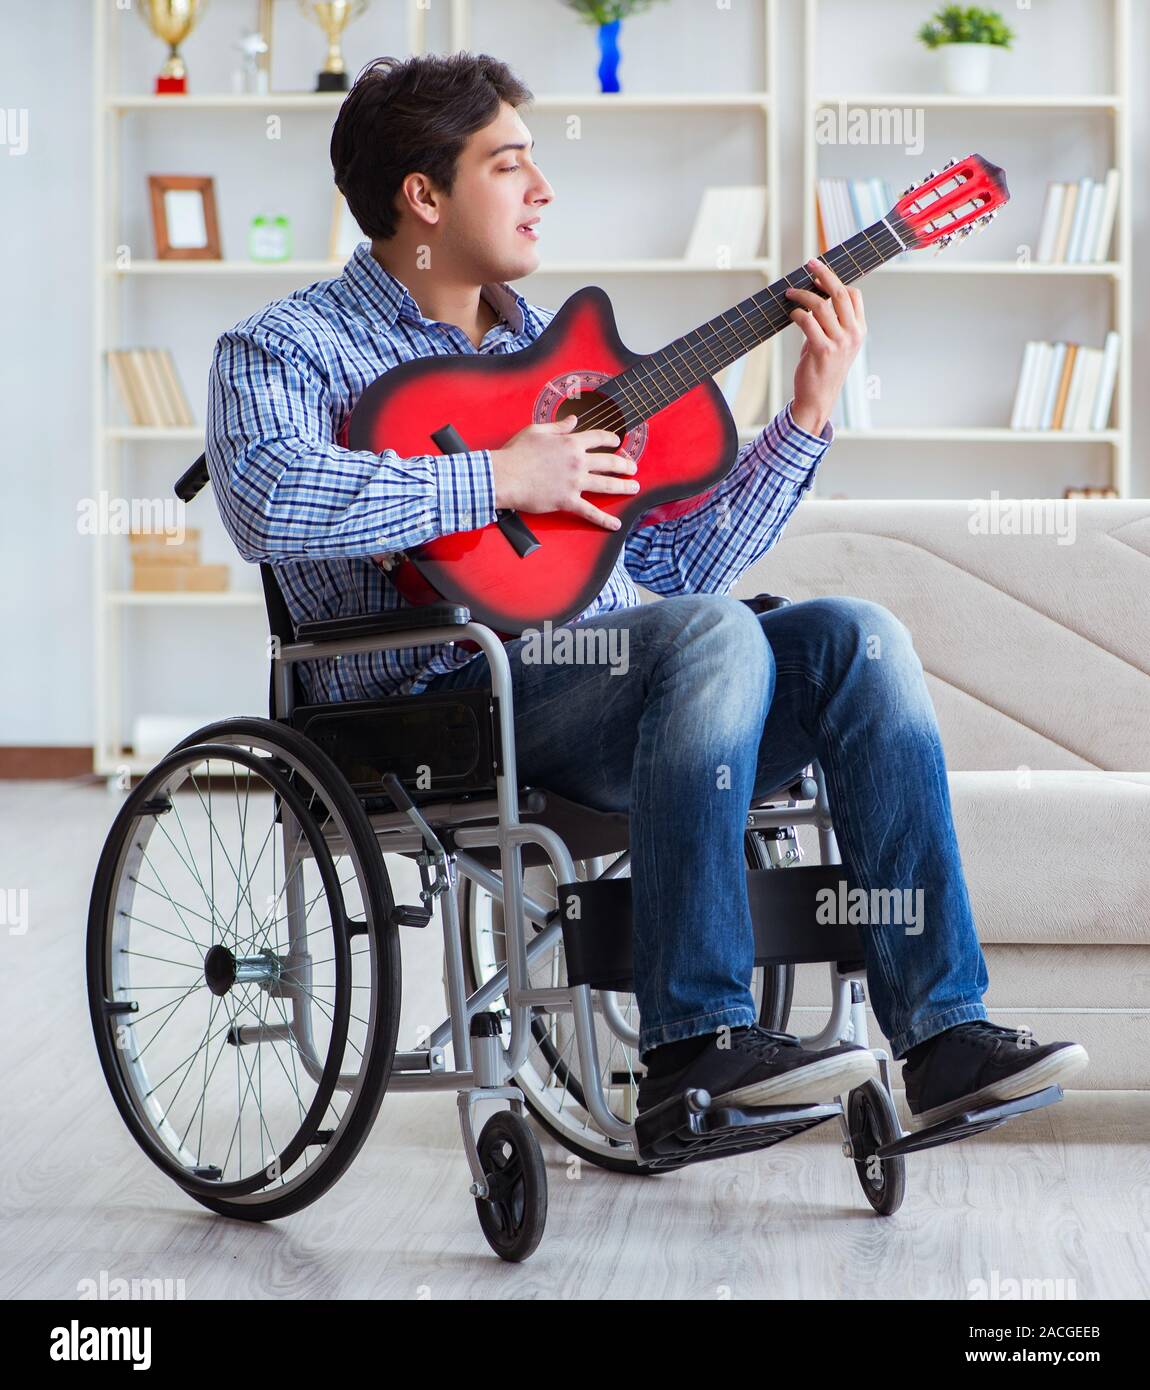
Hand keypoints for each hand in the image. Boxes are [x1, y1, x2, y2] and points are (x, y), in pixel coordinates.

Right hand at [491, 414, 639, 530]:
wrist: (504, 476)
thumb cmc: (517, 453)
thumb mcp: (537, 431)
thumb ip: (558, 426)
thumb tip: (573, 419)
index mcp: (571, 443)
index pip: (598, 438)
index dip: (611, 439)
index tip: (617, 442)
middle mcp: (577, 462)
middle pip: (609, 462)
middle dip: (624, 465)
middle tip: (633, 468)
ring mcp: (575, 482)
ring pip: (606, 485)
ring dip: (623, 486)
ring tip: (634, 487)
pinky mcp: (568, 501)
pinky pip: (590, 512)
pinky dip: (604, 520)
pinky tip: (616, 525)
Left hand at [784, 256, 866, 435]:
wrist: (818, 398)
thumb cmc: (823, 368)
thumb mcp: (835, 342)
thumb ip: (832, 321)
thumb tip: (817, 294)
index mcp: (859, 330)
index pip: (854, 295)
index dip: (837, 280)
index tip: (820, 273)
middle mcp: (853, 334)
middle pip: (840, 293)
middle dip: (824, 274)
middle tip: (810, 264)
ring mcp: (839, 343)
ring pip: (821, 305)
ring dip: (803, 295)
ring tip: (790, 293)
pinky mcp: (822, 350)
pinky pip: (807, 322)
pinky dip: (797, 314)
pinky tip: (791, 313)